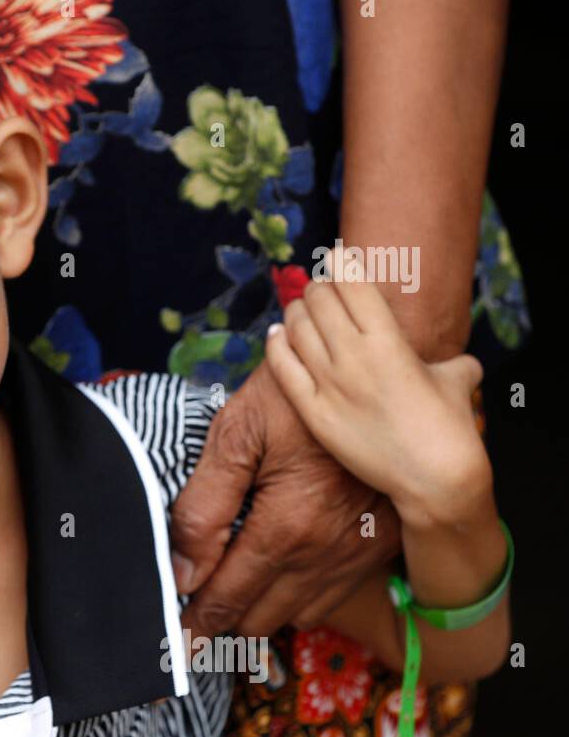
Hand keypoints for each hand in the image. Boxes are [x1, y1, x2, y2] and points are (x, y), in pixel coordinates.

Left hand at [171, 358, 401, 636]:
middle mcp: (329, 552)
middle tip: (193, 616)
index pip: (230, 598)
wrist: (373, 369)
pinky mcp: (381, 544)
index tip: (176, 645)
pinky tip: (276, 576)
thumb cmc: (296, 395)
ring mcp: (360, 552)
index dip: (198, 623)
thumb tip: (182, 574)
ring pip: (299, 614)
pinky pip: (332, 595)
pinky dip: (299, 598)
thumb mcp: (236, 435)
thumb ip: (203, 509)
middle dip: (225, 621)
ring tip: (228, 600)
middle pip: (263, 617)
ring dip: (262, 612)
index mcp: (289, 527)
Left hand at [264, 278, 489, 527]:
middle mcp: (354, 356)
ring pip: (297, 328)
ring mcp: (329, 384)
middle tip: (321, 289)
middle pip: (320, 300)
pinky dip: (276, 344)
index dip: (341, 265)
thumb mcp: (457, 380)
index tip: (337, 258)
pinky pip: (282, 367)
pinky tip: (277, 334)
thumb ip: (451, 361)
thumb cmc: (449, 428)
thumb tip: (459, 363)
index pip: (353, 284)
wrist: (432, 477)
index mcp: (389, 339)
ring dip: (296, 311)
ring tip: (300, 308)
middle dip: (319, 288)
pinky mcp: (312, 411)